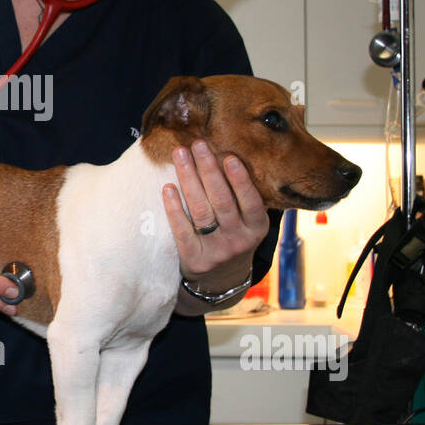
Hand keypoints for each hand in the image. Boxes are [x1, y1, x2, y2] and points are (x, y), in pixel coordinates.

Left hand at [161, 141, 268, 286]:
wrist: (221, 281)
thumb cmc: (234, 238)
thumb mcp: (249, 223)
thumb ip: (242, 198)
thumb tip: (225, 154)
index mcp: (257, 228)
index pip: (251, 201)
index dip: (240, 180)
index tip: (229, 156)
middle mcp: (239, 240)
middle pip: (222, 201)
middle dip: (208, 170)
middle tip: (198, 144)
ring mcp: (216, 251)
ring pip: (201, 211)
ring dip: (189, 179)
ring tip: (180, 155)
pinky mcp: (194, 259)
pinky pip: (182, 230)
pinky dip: (174, 208)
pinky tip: (167, 187)